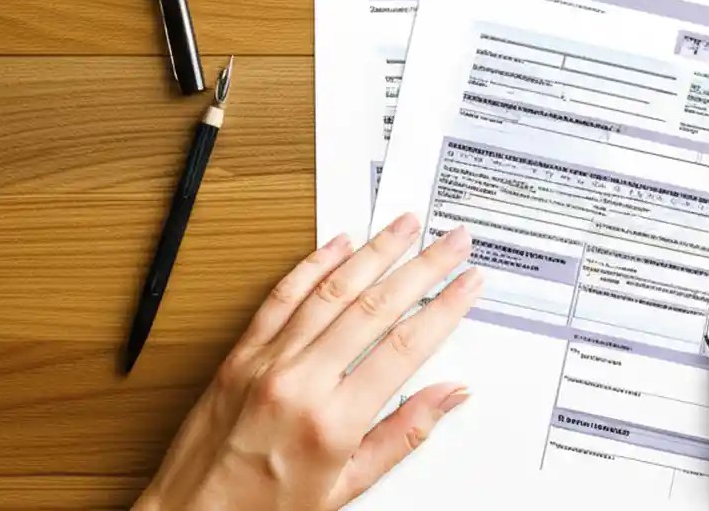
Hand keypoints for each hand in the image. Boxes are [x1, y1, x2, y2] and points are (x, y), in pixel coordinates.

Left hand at [134, 215, 482, 510]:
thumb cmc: (265, 510)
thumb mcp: (348, 486)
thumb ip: (404, 434)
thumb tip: (449, 395)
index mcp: (333, 421)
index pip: (405, 348)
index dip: (444, 309)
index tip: (468, 284)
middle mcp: (299, 383)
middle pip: (375, 308)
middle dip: (422, 267)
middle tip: (451, 241)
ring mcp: (266, 362)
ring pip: (331, 291)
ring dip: (374, 252)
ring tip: (404, 227)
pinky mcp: (239, 354)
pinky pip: (281, 297)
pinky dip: (312, 265)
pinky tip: (338, 244)